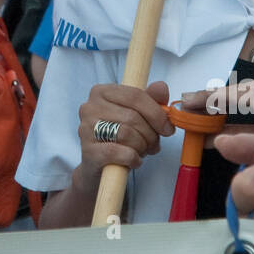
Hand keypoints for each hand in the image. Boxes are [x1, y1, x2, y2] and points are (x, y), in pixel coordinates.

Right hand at [70, 81, 174, 195]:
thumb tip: (162, 87)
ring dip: (142, 146)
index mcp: (102, 91)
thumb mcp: (137, 114)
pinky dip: (133, 158)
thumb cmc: (120, 136)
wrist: (99, 165)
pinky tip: (134, 160)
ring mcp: (85, 128)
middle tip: (154, 144)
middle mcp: (89, 107)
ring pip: (126, 134)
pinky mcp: (87, 151)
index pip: (135, 95)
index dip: (156, 113)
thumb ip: (151, 99)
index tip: (168, 128)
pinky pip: (118, 152)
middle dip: (151, 134)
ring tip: (142, 150)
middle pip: (132, 116)